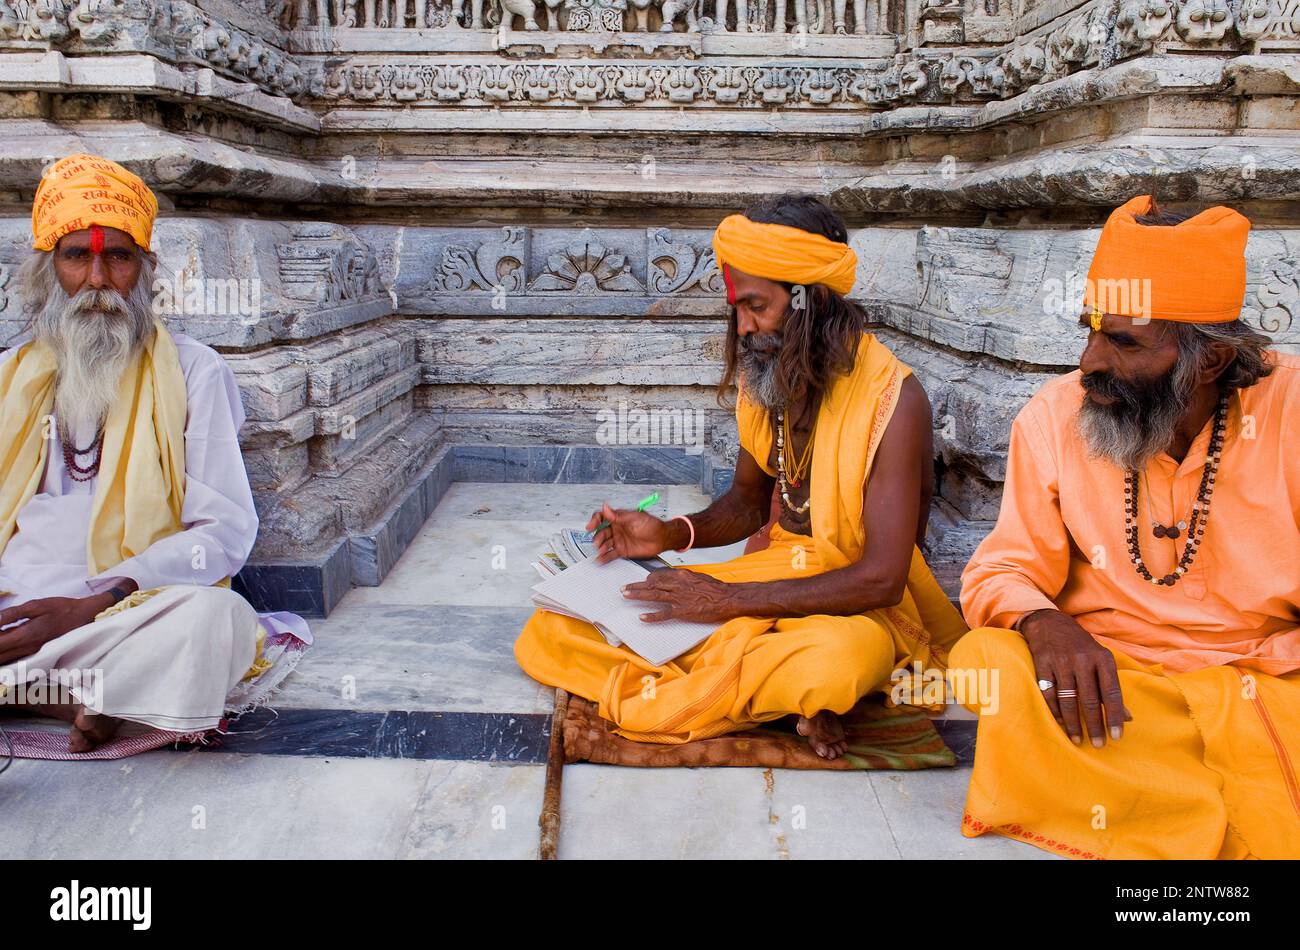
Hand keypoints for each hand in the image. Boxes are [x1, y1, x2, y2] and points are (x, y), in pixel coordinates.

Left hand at [0, 595, 111, 663]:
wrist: (86, 617)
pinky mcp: (38, 654)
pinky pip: (16, 661)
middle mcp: (28, 649)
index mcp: (26, 635)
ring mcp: (33, 654)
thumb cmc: (61, 608)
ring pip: (6, 661)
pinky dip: (6, 660)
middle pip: (0, 656)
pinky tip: (4, 657)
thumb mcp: (36, 605)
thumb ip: (12, 614)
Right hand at [587, 502, 672, 562]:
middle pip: (601, 532)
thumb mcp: (635, 518)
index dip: (595, 520)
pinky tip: (599, 561)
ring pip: (604, 544)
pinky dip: (604, 558)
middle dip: (598, 537)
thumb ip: (619, 515)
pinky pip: (611, 554)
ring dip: (600, 547)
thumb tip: (605, 507)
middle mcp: (617, 529)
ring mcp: (619, 540)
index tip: (590, 526)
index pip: (602, 517)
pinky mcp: (622, 550)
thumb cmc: (652, 525)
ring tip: (600, 551)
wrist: (662, 539)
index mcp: (619, 518)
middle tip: (598, 543)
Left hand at [621, 568, 737, 623]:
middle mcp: (678, 584)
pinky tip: (642, 617)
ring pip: (654, 595)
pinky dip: (652, 615)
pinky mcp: (683, 611)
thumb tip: (672, 578)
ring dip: (638, 595)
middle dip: (636, 586)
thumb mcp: (698, 577)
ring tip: (626, 596)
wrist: (728, 598)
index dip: (648, 579)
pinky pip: (664, 613)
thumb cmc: (715, 589)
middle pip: (652, 584)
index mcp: (682, 575)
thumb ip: (683, 578)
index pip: (659, 575)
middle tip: (624, 588)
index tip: (642, 582)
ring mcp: (679, 598)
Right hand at [1019, 609, 1131, 747]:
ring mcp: (1061, 661)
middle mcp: (1082, 660)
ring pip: (1068, 699)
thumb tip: (1127, 718)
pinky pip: (1049, 693)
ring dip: (1073, 723)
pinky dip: (1054, 710)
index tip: (1117, 737)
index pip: (1111, 693)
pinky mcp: (1043, 663)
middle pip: (1089, 699)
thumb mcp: (1101, 661)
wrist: (1050, 623)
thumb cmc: (1081, 646)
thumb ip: (1111, 688)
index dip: (1114, 716)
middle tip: (1098, 744)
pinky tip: (1060, 723)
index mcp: (1102, 659)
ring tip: (1078, 739)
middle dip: (1095, 725)